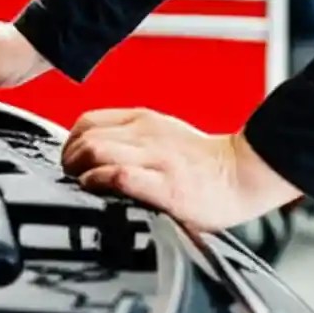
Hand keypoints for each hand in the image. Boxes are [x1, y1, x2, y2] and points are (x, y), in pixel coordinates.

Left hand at [62, 108, 302, 230]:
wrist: (244, 175)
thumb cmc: (203, 163)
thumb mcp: (161, 135)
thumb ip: (130, 138)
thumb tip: (92, 154)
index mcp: (143, 120)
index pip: (88, 121)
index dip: (71, 142)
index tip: (70, 160)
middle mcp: (146, 134)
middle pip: (87, 136)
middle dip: (69, 159)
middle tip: (71, 177)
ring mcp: (155, 158)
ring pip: (97, 150)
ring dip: (79, 169)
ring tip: (81, 184)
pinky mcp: (164, 185)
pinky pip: (119, 175)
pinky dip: (99, 182)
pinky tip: (98, 191)